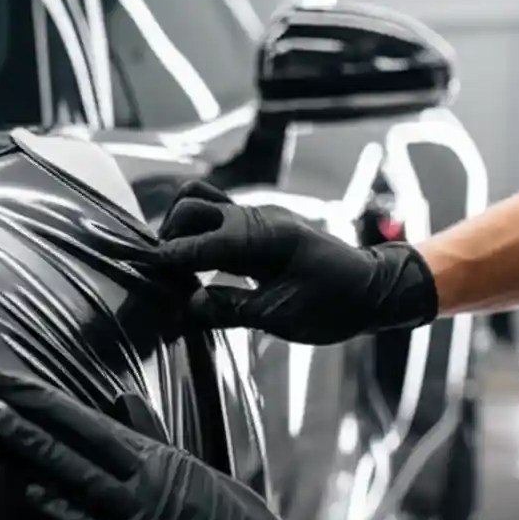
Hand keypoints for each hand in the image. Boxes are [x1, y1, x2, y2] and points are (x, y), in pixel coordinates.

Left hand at [0, 372, 371, 519]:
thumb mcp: (207, 483)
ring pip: (77, 475)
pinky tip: (28, 495)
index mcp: (168, 463)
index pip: (95, 421)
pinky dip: (57, 513)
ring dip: (32, 448)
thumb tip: (124, 402)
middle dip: (30, 408)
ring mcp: (145, 519)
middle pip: (80, 436)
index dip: (48, 400)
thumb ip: (159, 444)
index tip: (11, 381)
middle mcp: (153, 482)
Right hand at [156, 182, 438, 343]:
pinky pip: (219, 216)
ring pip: (204, 202)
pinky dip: (199, 231)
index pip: (201, 243)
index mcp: (265, 239)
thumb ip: (230, 309)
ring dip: (183, 226)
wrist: (375, 290)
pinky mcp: (262, 227)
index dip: (170, 256)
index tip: (143, 269)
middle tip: (161, 270)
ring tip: (176, 262)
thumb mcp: (282, 317)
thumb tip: (187, 306)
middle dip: (171, 234)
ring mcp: (261, 218)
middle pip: (193, 206)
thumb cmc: (336, 305)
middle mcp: (259, 219)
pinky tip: (196, 261)